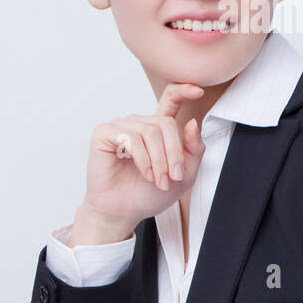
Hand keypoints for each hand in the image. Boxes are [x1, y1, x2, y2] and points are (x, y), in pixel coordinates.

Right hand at [75, 83, 206, 243]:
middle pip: (165, 123)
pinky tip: (143, 172)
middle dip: (173, 153)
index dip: (183, 90)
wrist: (123, 212)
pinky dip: (141, 158)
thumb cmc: (147, 194)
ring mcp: (120, 127)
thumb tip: (192, 123)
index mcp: (157, 129)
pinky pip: (130, 137)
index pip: (170, 100)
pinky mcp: (104, 134)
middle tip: (172, 177)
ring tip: (158, 180)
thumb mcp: (183, 175)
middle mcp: (138, 124)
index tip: (198, 90)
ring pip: (149, 131)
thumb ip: (193, 150)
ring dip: (158, 160)